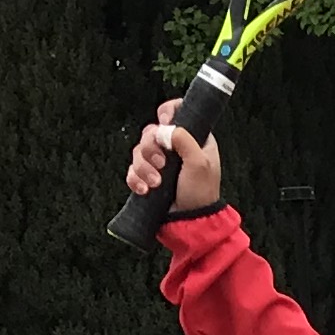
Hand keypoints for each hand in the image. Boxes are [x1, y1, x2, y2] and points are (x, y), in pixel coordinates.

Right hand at [128, 100, 224, 216]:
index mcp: (192, 137)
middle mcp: (174, 147)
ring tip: (156, 184)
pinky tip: (145, 190)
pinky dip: (135, 179)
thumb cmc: (201, 193)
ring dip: (144, 167)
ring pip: (139, 150)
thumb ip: (184, 140)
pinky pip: (132, 170)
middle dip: (151, 148)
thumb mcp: (199, 163)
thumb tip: (165, 128)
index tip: (165, 124)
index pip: (177, 111)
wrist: (191, 223)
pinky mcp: (148, 177)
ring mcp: (160, 162)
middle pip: (150, 131)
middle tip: (162, 164)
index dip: (167, 112)